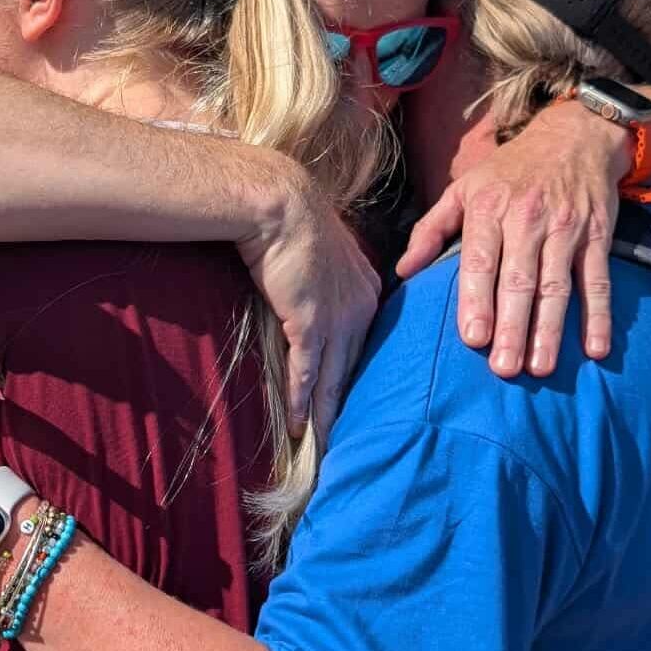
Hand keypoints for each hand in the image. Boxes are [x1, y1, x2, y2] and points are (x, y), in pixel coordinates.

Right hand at [235, 173, 378, 438]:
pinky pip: (307, 372)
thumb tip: (312, 291)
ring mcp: (337, 319)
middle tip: (347, 439)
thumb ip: (326, 277)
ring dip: (326, 416)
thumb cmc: (295, 220)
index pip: (365, 345)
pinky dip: (301, 400)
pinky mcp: (309, 324)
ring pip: (334, 379)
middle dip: (349, 407)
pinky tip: (298, 425)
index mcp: (367, 291)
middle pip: (355, 370)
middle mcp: (360, 309)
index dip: (357, 377)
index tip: (355, 403)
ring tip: (325, 447)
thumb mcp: (323, 251)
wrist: (282, 204)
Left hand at [397, 103, 627, 377]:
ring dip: (550, 330)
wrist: (575, 136)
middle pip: (519, 281)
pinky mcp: (598, 237)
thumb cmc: (510, 171)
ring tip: (540, 367)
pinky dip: (600, 316)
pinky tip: (596, 349)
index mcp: (489, 208)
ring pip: (557, 287)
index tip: (474, 338)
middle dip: (513, 327)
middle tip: (504, 369)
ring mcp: (566, 229)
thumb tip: (403, 271)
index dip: (478, 299)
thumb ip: (430, 230)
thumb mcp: (464, 188)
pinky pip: (598, 281)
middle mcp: (528, 219)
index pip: (481, 261)